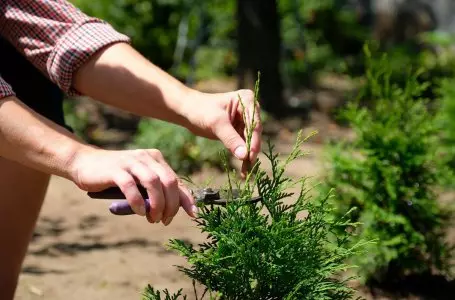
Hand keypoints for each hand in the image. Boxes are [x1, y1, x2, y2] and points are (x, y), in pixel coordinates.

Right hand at [68, 146, 195, 224]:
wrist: (84, 163)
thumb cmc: (116, 176)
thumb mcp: (139, 181)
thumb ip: (155, 191)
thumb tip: (173, 209)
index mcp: (156, 159)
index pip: (176, 180)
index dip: (186, 198)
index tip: (193, 214)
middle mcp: (146, 157)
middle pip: (169, 182)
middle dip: (171, 205)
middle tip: (164, 220)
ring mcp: (131, 161)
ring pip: (154, 183)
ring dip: (157, 204)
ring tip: (153, 218)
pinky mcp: (116, 169)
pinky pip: (131, 186)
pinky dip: (138, 202)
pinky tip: (139, 212)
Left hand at [182, 89, 261, 176]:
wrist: (187, 111)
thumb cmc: (200, 110)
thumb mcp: (216, 123)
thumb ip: (231, 138)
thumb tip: (244, 155)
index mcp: (247, 100)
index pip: (254, 124)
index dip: (253, 141)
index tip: (250, 156)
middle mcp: (249, 110)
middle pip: (254, 134)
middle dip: (251, 150)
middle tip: (249, 167)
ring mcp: (245, 121)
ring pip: (250, 142)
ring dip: (248, 156)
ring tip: (246, 172)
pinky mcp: (239, 131)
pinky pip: (243, 145)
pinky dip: (242, 156)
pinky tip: (243, 169)